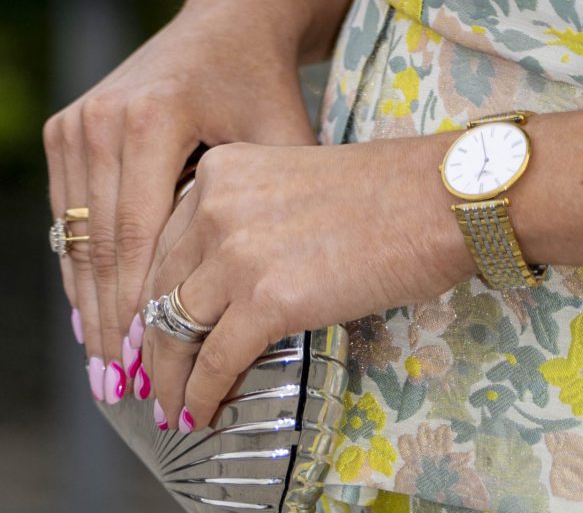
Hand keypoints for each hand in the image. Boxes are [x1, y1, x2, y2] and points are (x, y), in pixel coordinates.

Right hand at [42, 0, 351, 397]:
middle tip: (118, 386)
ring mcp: (77, 120)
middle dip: (109, 321)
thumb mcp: (280, 141)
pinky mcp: (64, 127)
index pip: (137, 234)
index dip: (137, 307)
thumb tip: (261, 303)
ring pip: (75, 235)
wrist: (230, 21)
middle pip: (100, 243)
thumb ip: (265, 214)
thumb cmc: (266, 87)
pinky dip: (79, 265)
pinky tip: (93, 314)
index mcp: (154, 114)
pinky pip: (67, 213)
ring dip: (88, 302)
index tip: (143, 367)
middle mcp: (103, 115)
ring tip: (104, 366)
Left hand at [139, 138, 467, 429]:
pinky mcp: (267, 301)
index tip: (148, 327)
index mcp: (221, 170)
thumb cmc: (383, 191)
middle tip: (152, 377)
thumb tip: (217, 289)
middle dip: (152, 343)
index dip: (151, 295)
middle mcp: (216, 206)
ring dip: (170, 378)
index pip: (163, 244)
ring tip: (173, 404)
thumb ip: (244, 221)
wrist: (434, 198)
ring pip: (175, 331)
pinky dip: (201, 395)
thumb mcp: (289, 183)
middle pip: (159, 289)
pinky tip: (200, 412)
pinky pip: (214, 363)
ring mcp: (238, 254)